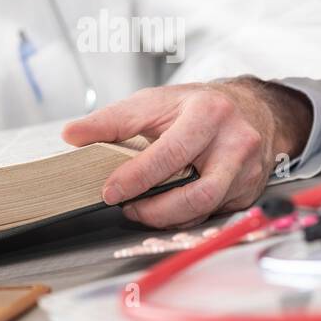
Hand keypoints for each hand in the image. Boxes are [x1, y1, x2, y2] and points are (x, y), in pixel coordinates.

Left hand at [62, 78, 311, 228]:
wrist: (247, 108)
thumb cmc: (193, 106)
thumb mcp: (151, 103)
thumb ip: (110, 120)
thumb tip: (71, 134)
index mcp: (209, 114)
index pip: (170, 155)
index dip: (136, 178)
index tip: (110, 191)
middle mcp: (236, 142)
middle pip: (196, 193)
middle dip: (155, 209)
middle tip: (126, 207)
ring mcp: (247, 170)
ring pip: (205, 209)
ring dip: (166, 217)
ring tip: (140, 209)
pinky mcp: (249, 190)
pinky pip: (212, 214)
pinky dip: (182, 217)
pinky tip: (164, 209)